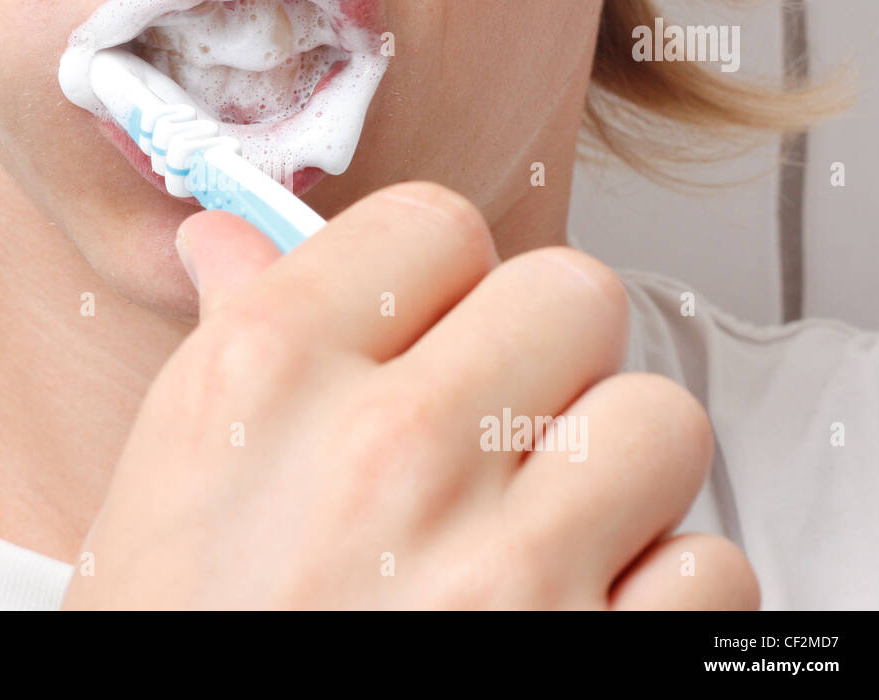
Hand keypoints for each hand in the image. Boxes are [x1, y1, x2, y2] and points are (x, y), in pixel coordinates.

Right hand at [62, 181, 757, 608]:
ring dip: (610, 468)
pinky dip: (658, 590)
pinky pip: (708, 568)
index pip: (432, 223)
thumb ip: (228, 337)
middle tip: (493, 419)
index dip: (438, 274)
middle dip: (542, 350)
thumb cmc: (179, 637)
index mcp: (267, 379)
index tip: (428, 325)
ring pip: (657, 419)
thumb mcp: (170, 482)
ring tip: (540, 521)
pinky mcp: (587, 662)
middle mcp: (388, 453)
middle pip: (571, 291)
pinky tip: (576, 606)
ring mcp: (499, 570)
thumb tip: (232, 241)